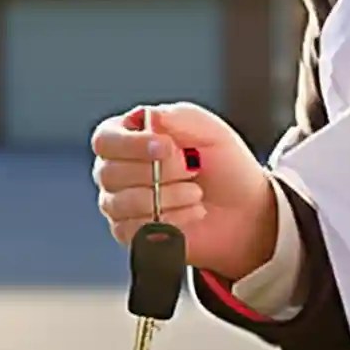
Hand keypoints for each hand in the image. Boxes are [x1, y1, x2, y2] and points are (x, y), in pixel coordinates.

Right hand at [90, 102, 278, 281]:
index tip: (166, 147)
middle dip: (158, 172)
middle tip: (192, 169)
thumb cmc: (224, 166)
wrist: (244, 209)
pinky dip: (171, 219)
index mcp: (128, 138)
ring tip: (195, 192)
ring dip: (168, 196)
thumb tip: (147, 116)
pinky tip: (191, 212)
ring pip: (123, 202)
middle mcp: (115, 170)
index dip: (131, 145)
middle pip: (109, 173)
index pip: (105, 140)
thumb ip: (177, 118)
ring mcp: (118, 204)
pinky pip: (135, 229)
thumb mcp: (208, 130)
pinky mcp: (129, 233)